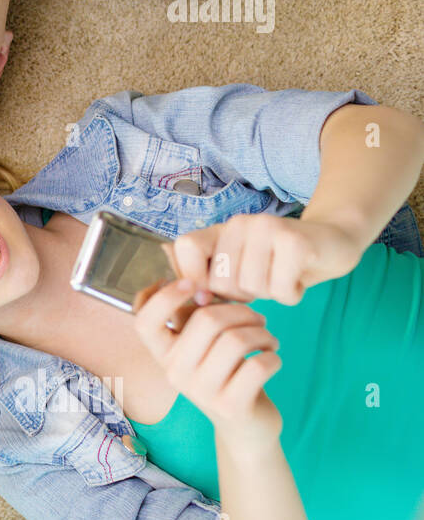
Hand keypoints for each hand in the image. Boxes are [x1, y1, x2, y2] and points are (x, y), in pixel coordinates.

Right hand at [134, 278, 282, 451]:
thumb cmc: (224, 372)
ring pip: (236, 340)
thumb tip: (193, 278)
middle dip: (241, 311)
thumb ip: (192, 314)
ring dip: (262, 333)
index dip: (166, 296)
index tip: (193, 284)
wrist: (244, 427)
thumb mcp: (200, 345)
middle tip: (256, 318)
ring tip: (268, 338)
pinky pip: (258, 365)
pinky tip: (271, 359)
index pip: (144, 320)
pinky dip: (273, 356)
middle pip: (206, 320)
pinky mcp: (230, 406)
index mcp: (162, 353)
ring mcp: (200, 392)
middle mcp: (174, 373)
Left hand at [170, 214, 362, 306]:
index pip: (186, 247)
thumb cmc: (281, 263)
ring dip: (271, 294)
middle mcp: (240, 223)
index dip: (194, 276)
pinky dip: (292, 295)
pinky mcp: (295, 241)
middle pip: (222, 282)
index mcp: (222, 229)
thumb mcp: (241, 269)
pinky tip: (299, 280)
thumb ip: (211, 278)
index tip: (214, 292)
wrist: (334, 242)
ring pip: (252, 287)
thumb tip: (195, 296)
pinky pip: (281, 289)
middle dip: (244, 295)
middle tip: (264, 280)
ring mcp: (267, 228)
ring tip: (282, 277)